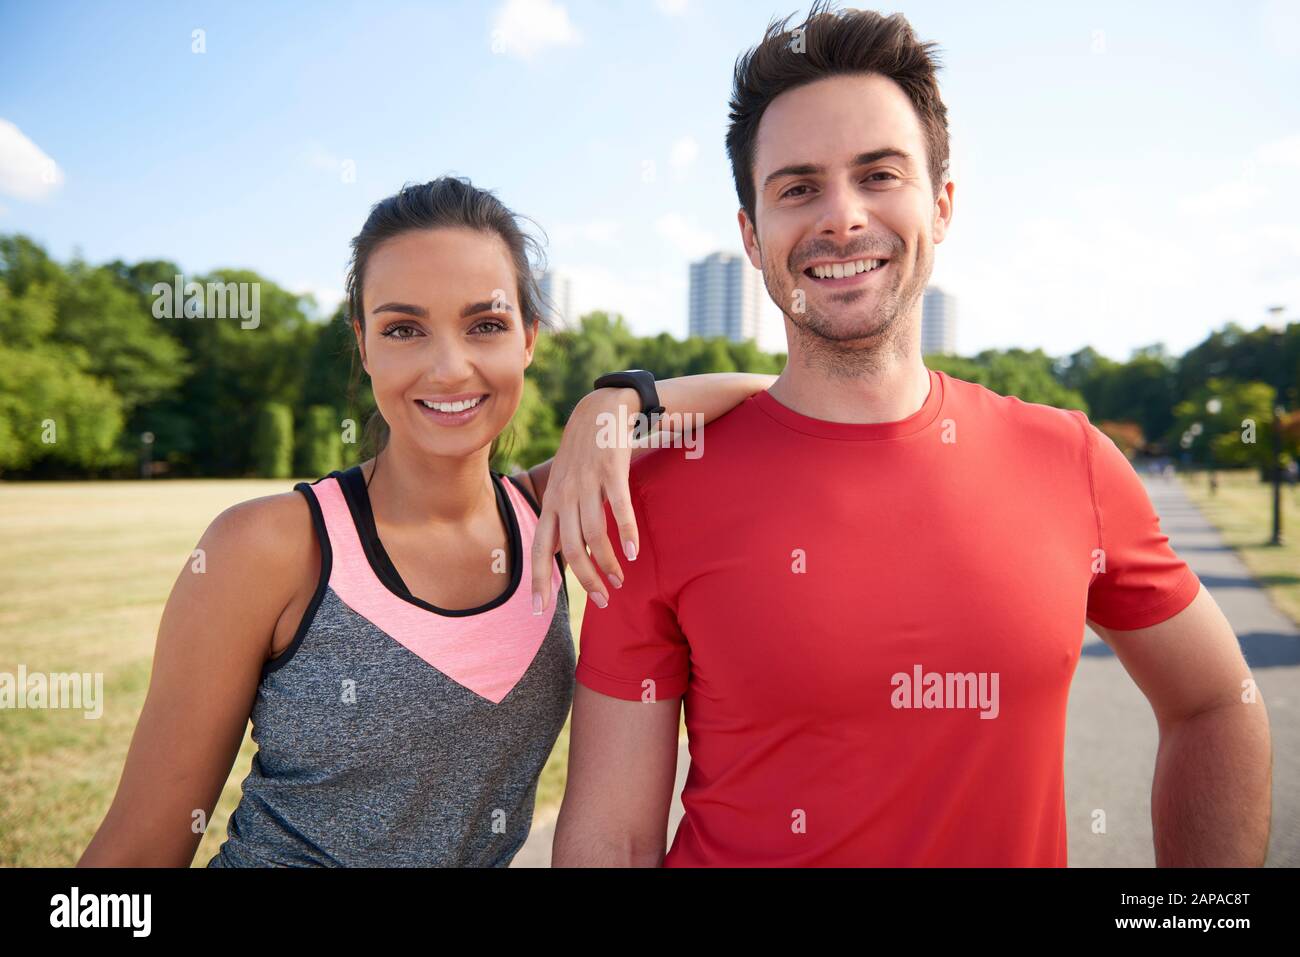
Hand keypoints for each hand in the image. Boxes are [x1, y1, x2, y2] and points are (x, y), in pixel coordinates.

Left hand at [531, 388, 640, 613]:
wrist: (601, 409)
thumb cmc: (583, 453)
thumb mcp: (564, 485)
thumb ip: (561, 518)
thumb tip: (558, 552)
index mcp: (553, 502)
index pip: (540, 548)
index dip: (538, 580)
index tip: (539, 609)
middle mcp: (565, 495)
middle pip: (572, 550)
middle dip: (586, 580)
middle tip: (603, 600)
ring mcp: (587, 483)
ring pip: (594, 534)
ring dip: (608, 562)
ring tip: (620, 579)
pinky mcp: (610, 470)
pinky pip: (618, 508)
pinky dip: (626, 532)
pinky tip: (633, 552)